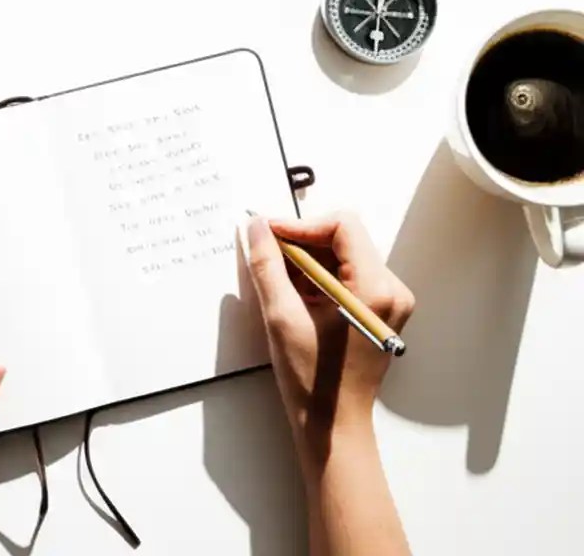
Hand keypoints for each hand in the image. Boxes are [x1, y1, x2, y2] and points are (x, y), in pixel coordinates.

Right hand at [242, 212, 414, 463]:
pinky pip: (347, 276)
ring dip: (307, 262)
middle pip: (344, 239)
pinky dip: (317, 278)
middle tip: (267, 256)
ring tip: (279, 282)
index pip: (342, 226)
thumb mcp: (281, 317)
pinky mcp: (379, 310)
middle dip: (301, 243)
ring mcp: (389, 301)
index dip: (300, 225)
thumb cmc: (312, 379)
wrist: (333, 423)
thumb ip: (267, 266)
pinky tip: (295, 297)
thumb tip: (257, 227)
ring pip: (343, 257)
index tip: (268, 234)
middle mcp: (392, 290)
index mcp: (375, 290)